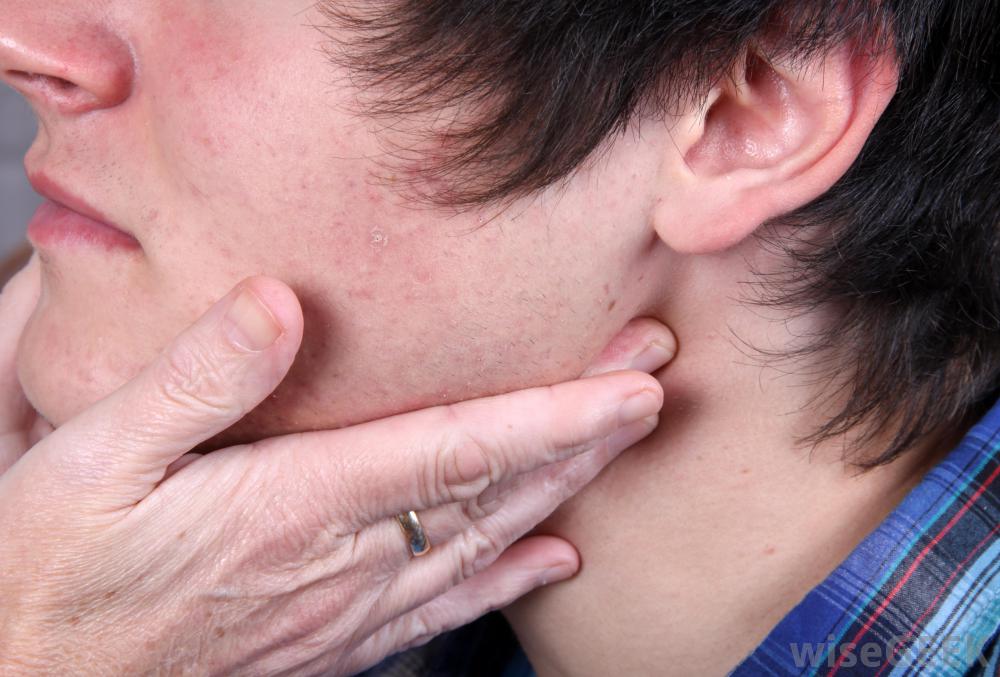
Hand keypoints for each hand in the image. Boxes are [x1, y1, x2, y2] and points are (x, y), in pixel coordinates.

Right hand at [0, 276, 673, 675]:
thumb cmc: (53, 570)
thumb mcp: (93, 456)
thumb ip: (195, 379)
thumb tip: (280, 305)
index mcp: (297, 505)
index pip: (461, 449)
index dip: (555, 413)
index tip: (629, 380)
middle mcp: (341, 559)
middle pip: (496, 488)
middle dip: (585, 432)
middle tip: (652, 374)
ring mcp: (343, 605)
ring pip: (486, 540)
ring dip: (564, 488)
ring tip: (623, 442)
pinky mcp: (329, 636)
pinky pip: (441, 607)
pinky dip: (504, 577)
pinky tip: (549, 561)